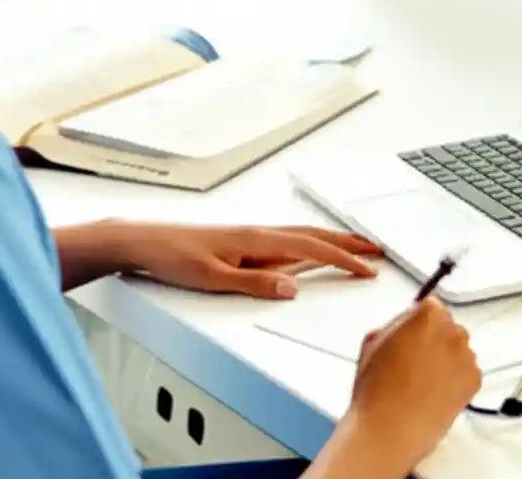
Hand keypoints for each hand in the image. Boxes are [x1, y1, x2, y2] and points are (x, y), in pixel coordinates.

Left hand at [90, 221, 382, 298]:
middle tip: (377, 250)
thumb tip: (293, 288)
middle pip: (315, 235)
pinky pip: (289, 239)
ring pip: (304, 235)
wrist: (144, 241)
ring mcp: (252, 236)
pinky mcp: (243, 241)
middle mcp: (259, 233)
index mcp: (257, 239)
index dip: (343, 259)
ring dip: (333, 240)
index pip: (312, 248)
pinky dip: (311, 242)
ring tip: (354, 246)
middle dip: (349, 242)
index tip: (367, 269)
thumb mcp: (213, 278)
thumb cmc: (173, 257)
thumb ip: (255, 284)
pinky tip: (311, 250)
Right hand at [346, 299, 481, 469]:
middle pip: (447, 327)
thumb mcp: (373, 340)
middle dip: (434, 339)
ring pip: (458, 350)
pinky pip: (466, 372)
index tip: (410, 334)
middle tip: (413, 360)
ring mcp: (467, 357)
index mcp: (429, 315)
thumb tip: (407, 324)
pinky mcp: (474, 382)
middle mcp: (454, 332)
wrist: (390, 428)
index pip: (430, 305)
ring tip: (422, 381)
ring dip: (446, 359)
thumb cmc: (376, 388)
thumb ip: (396, 324)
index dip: (417, 321)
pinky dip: (455, 379)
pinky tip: (434, 392)